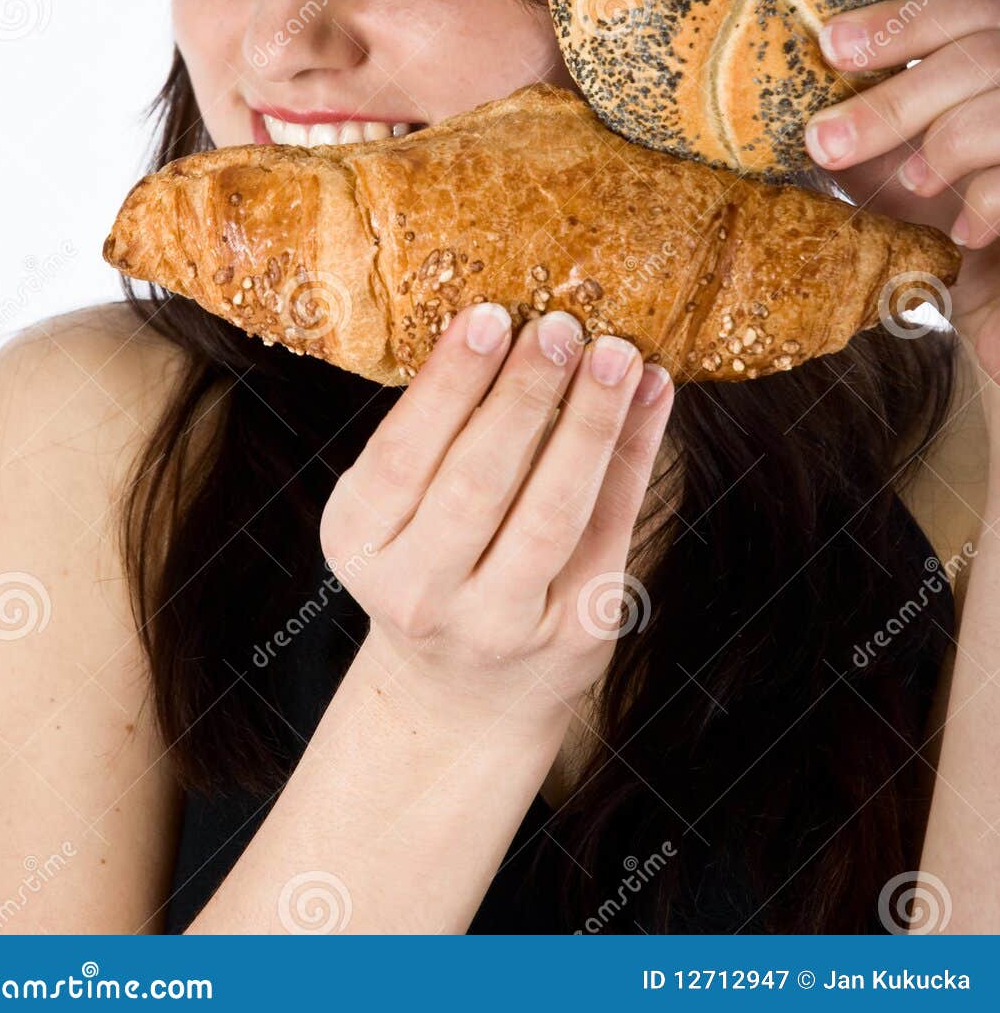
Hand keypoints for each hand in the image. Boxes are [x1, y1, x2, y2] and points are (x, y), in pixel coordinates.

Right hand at [319, 302, 672, 736]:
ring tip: (616, 354)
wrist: (460, 697)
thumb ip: (436, 433)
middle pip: (480, 481)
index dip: (449, 383)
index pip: (404, 454)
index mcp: (363, 543)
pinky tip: (650, 395)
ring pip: (553, 510)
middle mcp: (423, 591)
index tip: (490, 315)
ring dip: (591, 422)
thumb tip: (511, 323)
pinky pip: (610, 527)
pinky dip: (634, 453)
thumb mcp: (395, 511)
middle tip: (560, 324)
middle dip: (525, 394)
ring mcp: (501, 620)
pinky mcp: (575, 630)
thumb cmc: (429, 565)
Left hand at [803, 0, 999, 382]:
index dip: (899, 20)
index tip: (828, 47)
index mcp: (991, 52)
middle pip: (976, 55)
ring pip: (996, 112)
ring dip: (941, 146)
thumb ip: (856, 129)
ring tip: (910, 185)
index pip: (963, 6)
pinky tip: (961, 233)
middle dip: (891, 101)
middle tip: (823, 142)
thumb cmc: (947, 209)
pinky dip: (985, 200)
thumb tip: (778, 110)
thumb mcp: (892, 161)